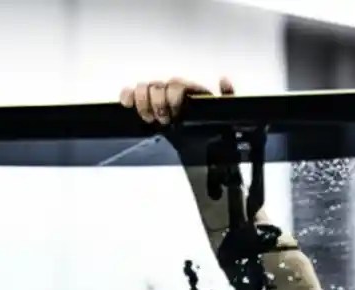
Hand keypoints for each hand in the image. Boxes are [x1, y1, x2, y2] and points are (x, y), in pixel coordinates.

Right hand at [118, 76, 235, 124]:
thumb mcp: (224, 113)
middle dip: (158, 104)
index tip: (175, 116)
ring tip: (149, 118)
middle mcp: (173, 90)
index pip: (176, 86)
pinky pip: (133, 94)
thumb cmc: (212, 128)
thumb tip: (224, 80)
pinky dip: (128, 96)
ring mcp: (159, 97)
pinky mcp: (147, 106)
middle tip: (163, 121)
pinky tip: (127, 105)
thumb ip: (227, 97)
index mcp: (190, 90)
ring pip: (144, 87)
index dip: (172, 99)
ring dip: (143, 102)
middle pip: (158, 85)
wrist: (203, 144)